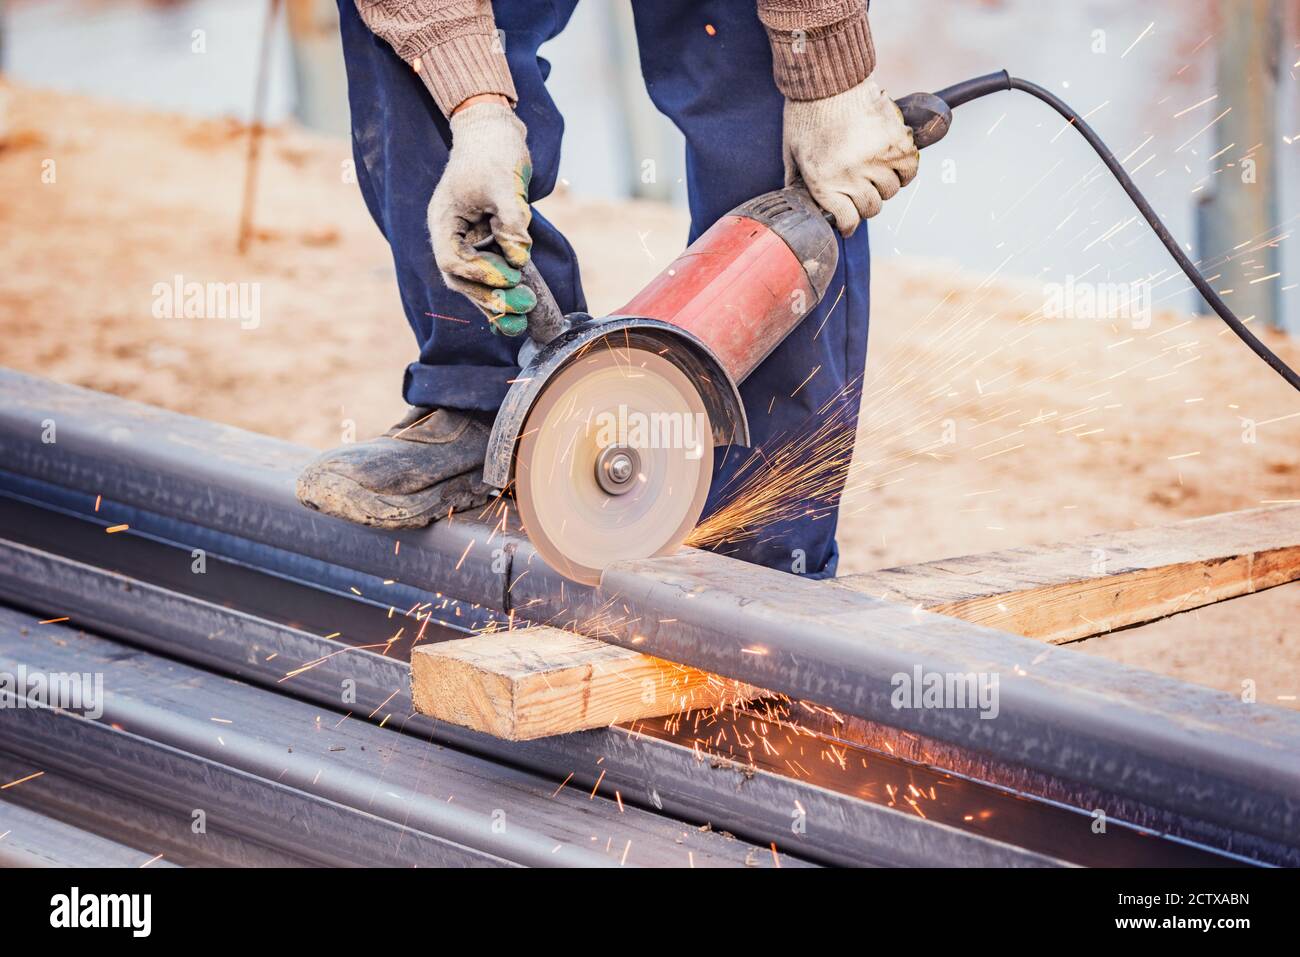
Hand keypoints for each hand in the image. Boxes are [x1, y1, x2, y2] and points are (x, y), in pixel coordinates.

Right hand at [428, 99, 535, 332]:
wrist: (495, 130)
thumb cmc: (494, 151)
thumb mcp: (505, 183)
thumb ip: (511, 221)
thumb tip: (518, 257)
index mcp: (444, 220)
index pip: (451, 260)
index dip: (478, 275)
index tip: (507, 278)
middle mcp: (452, 232)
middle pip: (461, 278)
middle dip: (489, 296)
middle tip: (520, 310)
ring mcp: (468, 236)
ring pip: (476, 278)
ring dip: (499, 296)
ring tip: (525, 311)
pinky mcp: (486, 236)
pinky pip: (492, 267)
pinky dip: (505, 285)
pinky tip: (522, 299)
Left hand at [782, 77, 919, 236]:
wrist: (827, 78)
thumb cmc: (805, 113)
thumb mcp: (791, 152)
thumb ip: (794, 180)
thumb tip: (794, 199)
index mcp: (824, 182)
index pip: (848, 221)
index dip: (848, 224)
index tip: (848, 222)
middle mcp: (852, 175)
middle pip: (872, 208)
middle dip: (866, 203)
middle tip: (861, 192)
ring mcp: (876, 159)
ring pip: (891, 190)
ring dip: (884, 186)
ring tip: (876, 174)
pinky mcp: (896, 140)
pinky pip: (910, 168)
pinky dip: (905, 171)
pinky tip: (895, 165)